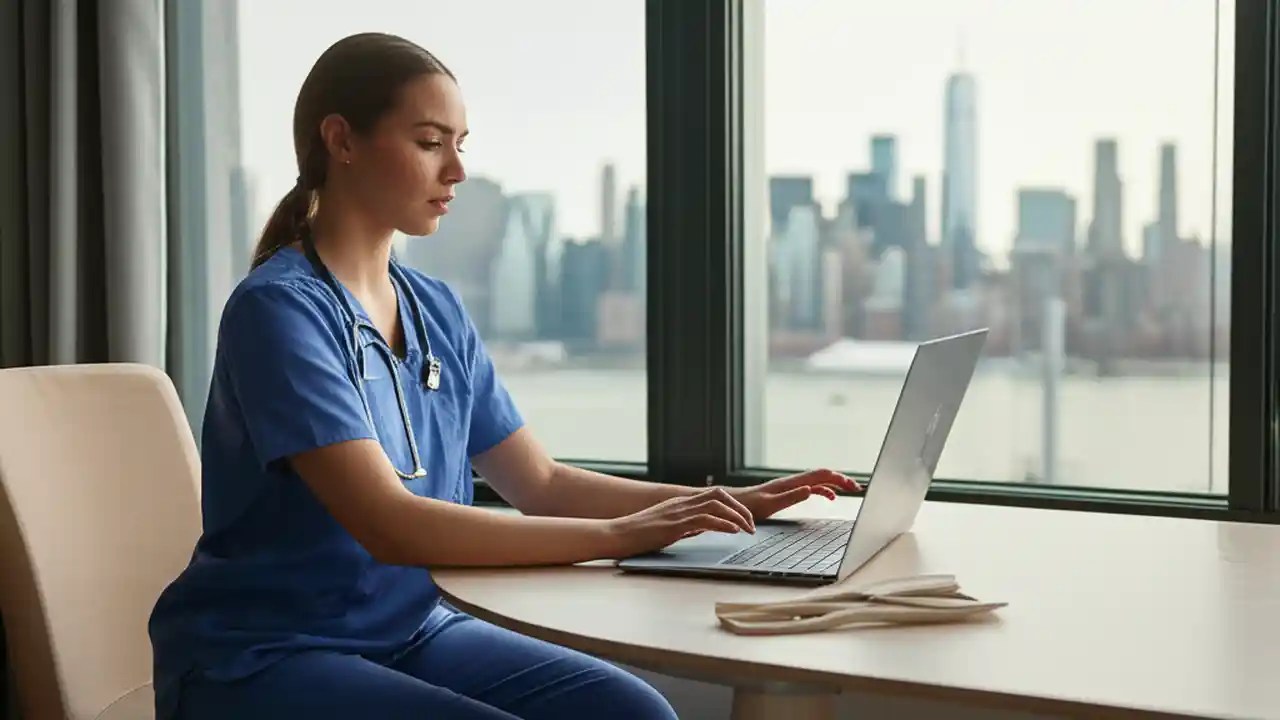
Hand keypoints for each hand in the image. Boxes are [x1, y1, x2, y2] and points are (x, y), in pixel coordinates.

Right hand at [603, 487, 755, 557]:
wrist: (616, 535)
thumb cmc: (638, 535)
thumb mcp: (668, 528)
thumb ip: (687, 525)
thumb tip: (706, 528)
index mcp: (680, 502)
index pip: (714, 494)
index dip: (733, 504)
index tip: (744, 519)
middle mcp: (681, 502)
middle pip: (720, 495)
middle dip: (740, 508)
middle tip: (751, 525)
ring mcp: (678, 512)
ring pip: (716, 505)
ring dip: (737, 516)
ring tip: (748, 530)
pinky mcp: (674, 524)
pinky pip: (705, 520)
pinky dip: (723, 524)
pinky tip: (733, 531)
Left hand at [729, 469, 862, 520]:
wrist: (732, 505)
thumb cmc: (748, 506)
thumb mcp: (770, 504)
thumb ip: (791, 497)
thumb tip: (811, 489)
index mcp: (791, 483)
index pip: (821, 475)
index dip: (839, 478)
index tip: (853, 486)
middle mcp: (793, 482)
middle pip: (823, 475)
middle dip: (842, 479)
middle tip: (858, 488)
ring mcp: (791, 486)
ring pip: (819, 481)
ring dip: (835, 484)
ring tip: (850, 490)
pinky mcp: (788, 492)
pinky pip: (812, 487)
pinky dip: (824, 490)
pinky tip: (829, 497)